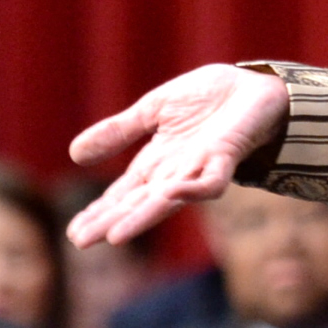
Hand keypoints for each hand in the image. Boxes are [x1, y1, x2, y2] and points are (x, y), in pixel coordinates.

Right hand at [67, 66, 291, 245]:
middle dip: (111, 221)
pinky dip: (193, 190)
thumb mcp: (153, 110)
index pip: (124, 193)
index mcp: (158, 162)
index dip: (100, 212)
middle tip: (81, 242)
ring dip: (142, 217)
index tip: (75, 233)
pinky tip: (170, 193)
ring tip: (115, 236)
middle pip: (139, 202)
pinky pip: (211, 180)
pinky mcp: (227, 157)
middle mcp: (177, 172)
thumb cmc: (210, 99)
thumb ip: (118, 132)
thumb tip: (73, 155)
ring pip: (169, 199)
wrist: (255, 85)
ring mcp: (202, 167)